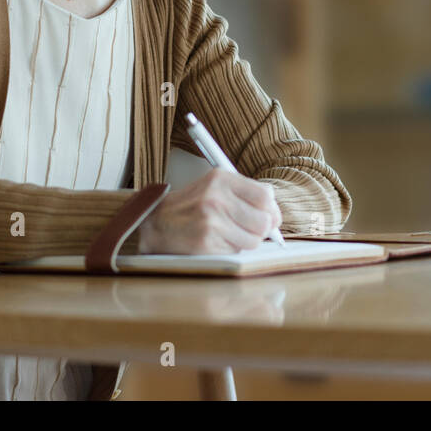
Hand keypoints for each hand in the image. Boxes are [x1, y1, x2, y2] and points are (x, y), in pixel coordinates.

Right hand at [137, 167, 282, 253]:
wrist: (154, 222)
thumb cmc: (190, 207)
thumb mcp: (214, 188)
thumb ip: (244, 195)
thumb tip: (275, 217)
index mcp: (221, 179)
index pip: (266, 196)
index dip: (271, 210)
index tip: (269, 217)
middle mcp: (216, 197)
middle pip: (264, 221)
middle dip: (261, 230)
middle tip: (250, 230)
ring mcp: (211, 220)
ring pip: (253, 240)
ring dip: (245, 242)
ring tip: (229, 235)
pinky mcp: (206, 241)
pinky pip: (236, 252)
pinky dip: (230, 250)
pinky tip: (216, 241)